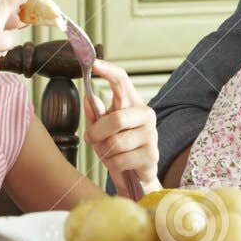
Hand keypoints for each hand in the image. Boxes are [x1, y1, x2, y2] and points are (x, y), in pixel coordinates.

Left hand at [87, 58, 161, 196]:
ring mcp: (151, 135)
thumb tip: (89, 99)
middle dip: (98, 132)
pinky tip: (120, 164)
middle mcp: (146, 114)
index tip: (93, 64)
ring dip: (105, 151)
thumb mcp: (102, 129)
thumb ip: (96, 114)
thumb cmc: (119, 148)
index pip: (122, 81)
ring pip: (116, 142)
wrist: (136, 176)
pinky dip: (113, 165)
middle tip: (91, 139)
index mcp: (132, 103)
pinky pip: (120, 160)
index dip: (108, 71)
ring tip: (109, 154)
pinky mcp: (151, 156)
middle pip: (116, 118)